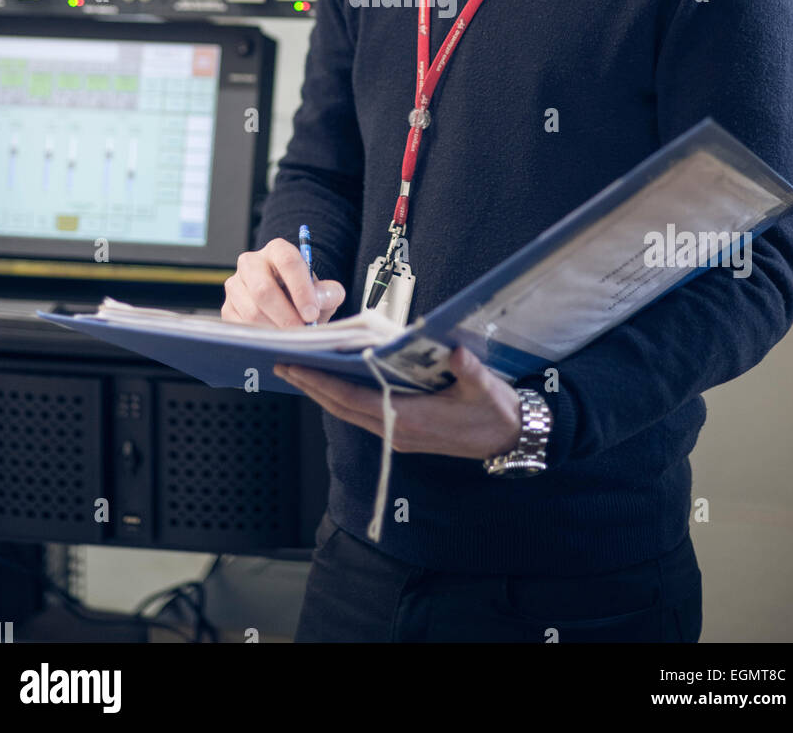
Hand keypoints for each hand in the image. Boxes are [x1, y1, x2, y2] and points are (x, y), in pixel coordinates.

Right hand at [222, 237, 345, 327]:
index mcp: (277, 250)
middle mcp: (251, 262)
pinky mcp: (227, 307)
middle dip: (285, 315)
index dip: (301, 289)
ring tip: (291, 338)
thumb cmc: (304, 296)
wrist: (286, 305)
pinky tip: (275, 340)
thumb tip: (320, 300)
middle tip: (301, 332)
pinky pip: (241, 325)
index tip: (311, 314)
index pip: (288, 262)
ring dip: (274, 329)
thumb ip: (328, 293)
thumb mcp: (323, 292)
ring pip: (251, 311)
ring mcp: (235, 284)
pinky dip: (260, 337)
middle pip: (263, 289)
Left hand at [274, 345, 522, 458]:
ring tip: (300, 370)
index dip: (324, 383)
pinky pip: (363, 414)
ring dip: (323, 393)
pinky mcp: (404, 432)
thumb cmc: (494, 411)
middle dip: (311, 386)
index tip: (298, 367)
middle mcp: (398, 430)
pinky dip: (344, 397)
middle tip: (283, 364)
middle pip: (343, 408)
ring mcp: (399, 434)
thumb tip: (453, 351)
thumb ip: (467, 369)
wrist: (509, 440)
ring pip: (349, 413)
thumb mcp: (484, 387)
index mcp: (412, 419)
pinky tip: (335, 382)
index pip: (356, 399)